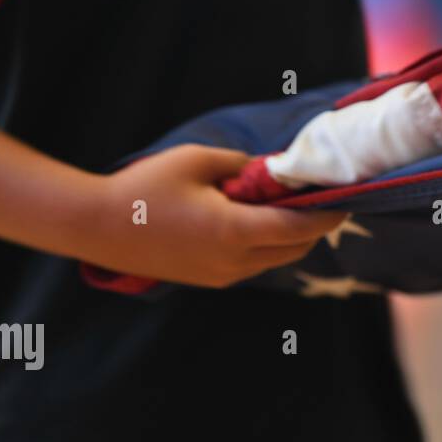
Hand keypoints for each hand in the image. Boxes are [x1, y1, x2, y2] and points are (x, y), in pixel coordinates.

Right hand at [79, 145, 346, 286]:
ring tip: (290, 208)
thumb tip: (272, 172)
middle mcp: (233, 261)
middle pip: (294, 250)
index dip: (326, 216)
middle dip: (314, 228)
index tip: (346, 200)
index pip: (298, 229)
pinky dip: (266, 247)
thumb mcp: (198, 160)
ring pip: (275, 261)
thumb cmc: (145, 188)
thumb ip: (243, 165)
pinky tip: (259, 222)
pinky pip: (252, 265)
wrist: (95, 226)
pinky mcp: (208, 280)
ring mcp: (220, 276)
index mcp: (234, 232)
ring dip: (290, 239)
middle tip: (321, 201)